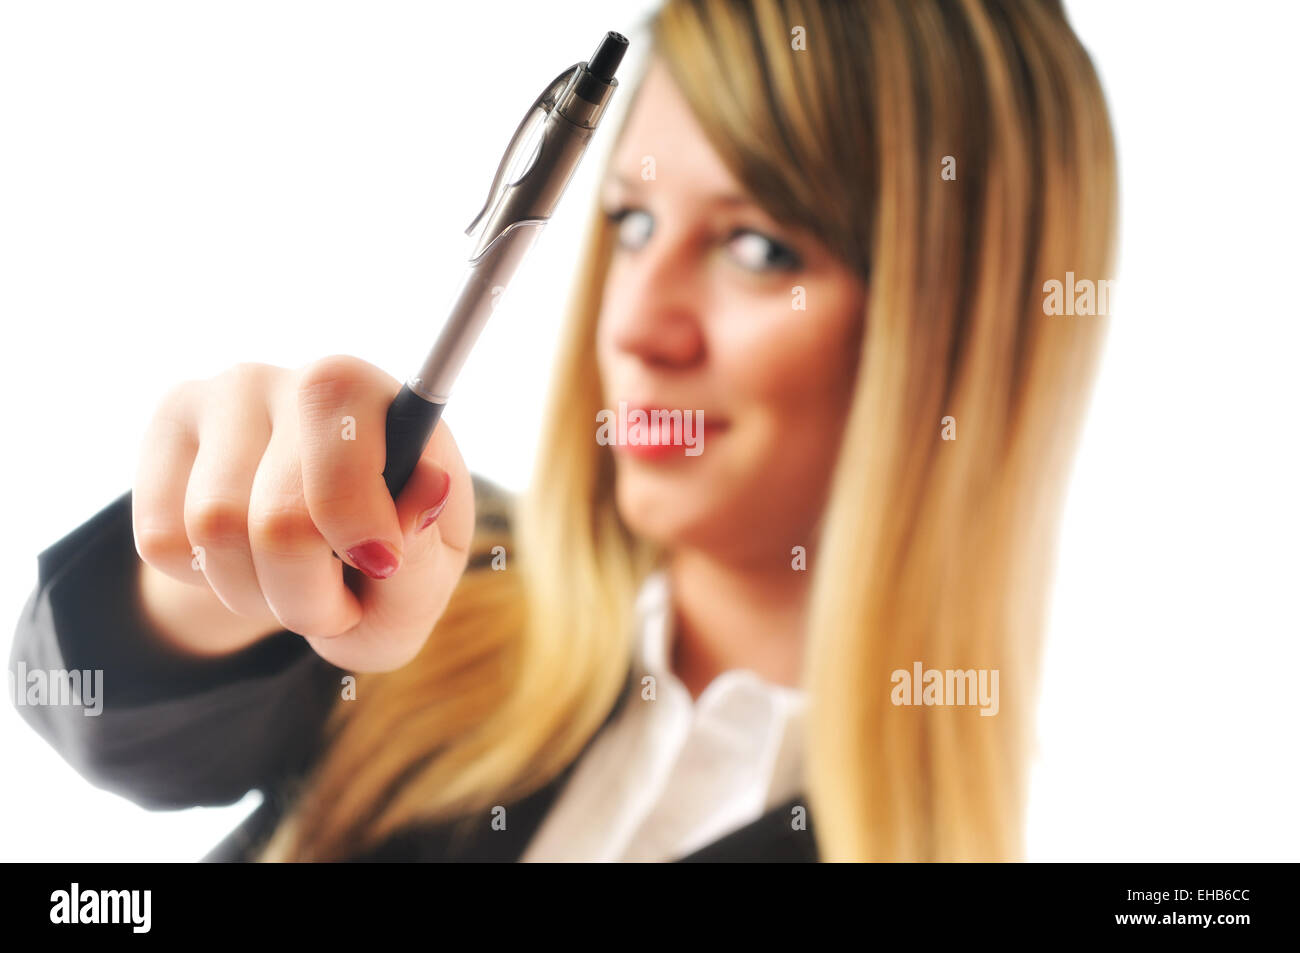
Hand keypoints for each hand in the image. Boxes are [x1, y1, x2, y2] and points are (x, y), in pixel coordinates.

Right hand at [132, 356, 474, 671]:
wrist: (312, 556)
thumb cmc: (382, 566)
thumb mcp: (423, 579)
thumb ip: (428, 550)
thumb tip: (430, 484)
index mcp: (376, 399)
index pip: (344, 445)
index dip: (357, 523)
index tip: (381, 565)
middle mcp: (297, 380)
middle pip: (277, 516)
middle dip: (307, 594)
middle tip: (338, 606)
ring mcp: (223, 397)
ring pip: (212, 530)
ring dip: (256, 595)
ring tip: (294, 588)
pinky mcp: (164, 432)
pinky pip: (162, 539)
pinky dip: (205, 582)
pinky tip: (243, 562)